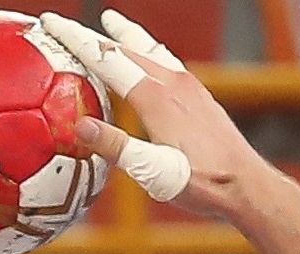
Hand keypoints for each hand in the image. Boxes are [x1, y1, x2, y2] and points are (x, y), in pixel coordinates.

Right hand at [40, 10, 268, 216]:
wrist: (247, 184)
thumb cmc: (203, 183)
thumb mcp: (154, 173)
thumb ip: (116, 148)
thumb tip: (79, 127)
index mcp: (156, 97)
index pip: (107, 59)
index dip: (76, 39)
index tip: (51, 22)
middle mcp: (173, 82)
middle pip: (125, 48)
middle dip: (92, 36)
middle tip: (63, 25)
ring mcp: (189, 86)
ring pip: (149, 50)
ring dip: (125, 36)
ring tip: (110, 23)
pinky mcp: (200, 96)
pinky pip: (167, 62)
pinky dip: (149, 51)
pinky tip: (152, 57)